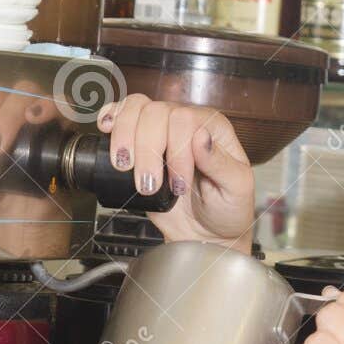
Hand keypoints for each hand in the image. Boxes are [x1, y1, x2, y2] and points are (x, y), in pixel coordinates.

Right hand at [97, 96, 253, 248]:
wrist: (206, 233)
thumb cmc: (225, 210)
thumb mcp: (236, 189)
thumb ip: (222, 164)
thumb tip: (202, 137)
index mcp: (213, 128)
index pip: (186, 120)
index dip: (177, 152)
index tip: (180, 184)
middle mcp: (186, 124)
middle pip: (156, 112)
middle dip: (148, 151)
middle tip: (150, 185)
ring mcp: (161, 131)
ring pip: (136, 109)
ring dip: (125, 138)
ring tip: (126, 167)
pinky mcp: (140, 144)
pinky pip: (123, 115)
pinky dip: (112, 118)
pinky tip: (106, 128)